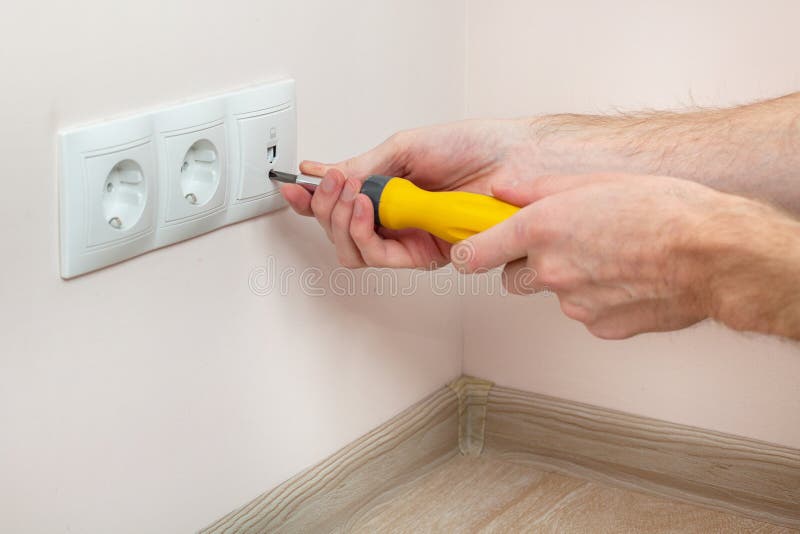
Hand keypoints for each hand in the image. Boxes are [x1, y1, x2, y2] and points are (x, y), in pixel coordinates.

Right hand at [280, 119, 539, 267]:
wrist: (514, 158)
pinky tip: (365, 209)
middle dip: (324, 211)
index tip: (290, 187)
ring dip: (340, 223)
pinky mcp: (427, 255)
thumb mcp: (405, 148)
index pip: (340, 204)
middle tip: (329, 185)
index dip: (311, 201)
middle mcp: (396, 219)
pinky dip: (365, 234)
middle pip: (339, 234)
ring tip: (347, 195)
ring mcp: (410, 239)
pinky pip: (383, 257)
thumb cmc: (471, 146)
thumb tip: (327, 176)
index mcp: (388, 193)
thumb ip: (364, 168)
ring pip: (355, 251)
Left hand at [451, 173, 799, 338]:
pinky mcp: (600, 325)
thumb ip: (538, 189)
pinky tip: (628, 280)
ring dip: (571, 281)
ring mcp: (574, 303)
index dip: (469, 253)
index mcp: (543, 229)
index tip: (469, 251)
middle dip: (531, 265)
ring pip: (555, 295)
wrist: (714, 254)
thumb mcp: (595, 181)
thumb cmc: (665, 211)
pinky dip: (600, 300)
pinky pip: (587, 313)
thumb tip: (504, 190)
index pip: (474, 254)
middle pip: (514, 278)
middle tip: (568, 246)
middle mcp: (552, 270)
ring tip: (611, 259)